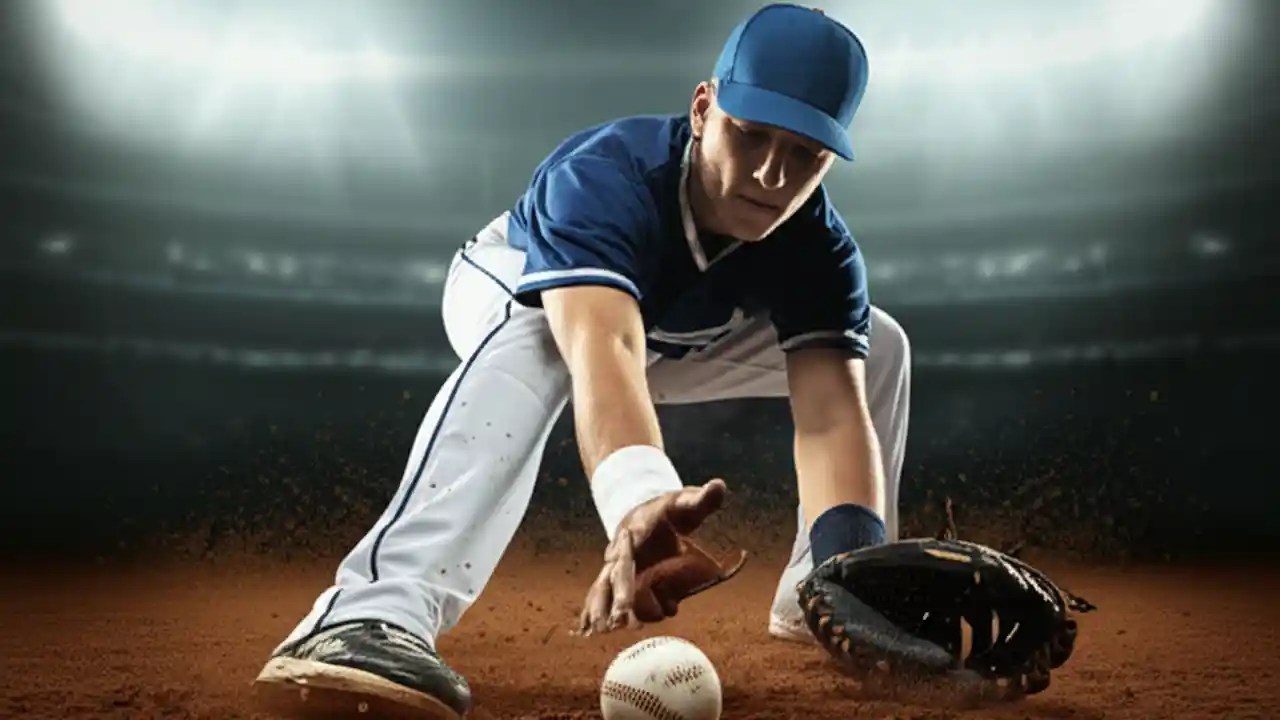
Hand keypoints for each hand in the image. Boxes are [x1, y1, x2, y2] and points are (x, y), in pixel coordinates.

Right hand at [574, 478, 746, 635]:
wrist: (643, 509)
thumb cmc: (669, 510)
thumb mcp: (685, 502)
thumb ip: (702, 498)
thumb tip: (719, 485)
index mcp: (635, 531)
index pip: (628, 554)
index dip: (625, 572)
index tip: (625, 588)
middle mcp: (621, 550)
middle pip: (615, 576)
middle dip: (617, 598)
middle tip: (620, 620)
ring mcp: (615, 565)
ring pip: (603, 587)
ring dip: (601, 608)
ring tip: (600, 630)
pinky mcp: (615, 577)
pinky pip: (600, 593)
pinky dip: (591, 609)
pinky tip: (583, 629)